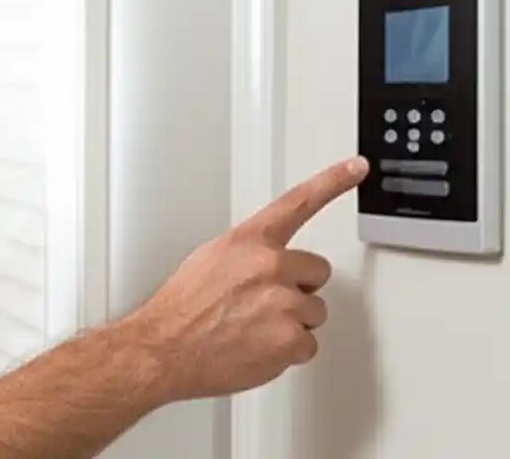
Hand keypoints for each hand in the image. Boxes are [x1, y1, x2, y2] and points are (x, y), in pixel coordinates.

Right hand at [127, 155, 368, 401]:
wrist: (164, 349)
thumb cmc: (181, 310)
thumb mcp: (207, 261)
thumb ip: (245, 254)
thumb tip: (262, 260)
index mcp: (248, 242)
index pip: (297, 202)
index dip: (332, 181)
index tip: (356, 166)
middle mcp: (270, 265)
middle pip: (315, 273)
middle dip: (297, 288)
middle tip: (262, 305)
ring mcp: (283, 302)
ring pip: (313, 312)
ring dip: (291, 323)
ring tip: (253, 330)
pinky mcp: (290, 338)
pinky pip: (307, 345)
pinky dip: (287, 353)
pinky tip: (258, 348)